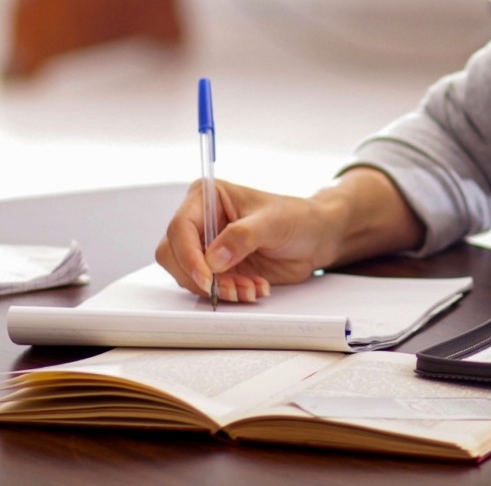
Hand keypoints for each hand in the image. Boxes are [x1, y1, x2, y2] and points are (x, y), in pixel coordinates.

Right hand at [154, 167, 424, 302]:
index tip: (207, 278)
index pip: (180, 227)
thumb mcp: (273, 222)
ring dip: (218, 289)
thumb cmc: (298, 218)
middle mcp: (200, 220)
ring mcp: (206, 246)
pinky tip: (255, 288)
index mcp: (207, 196)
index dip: (188, 256)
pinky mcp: (216, 268)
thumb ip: (242, 237)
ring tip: (251, 287)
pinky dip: (229, 294)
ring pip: (189, 276)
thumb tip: (213, 259)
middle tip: (231, 289)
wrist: (317, 237)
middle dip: (201, 278)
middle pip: (173, 255)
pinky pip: (208, 288)